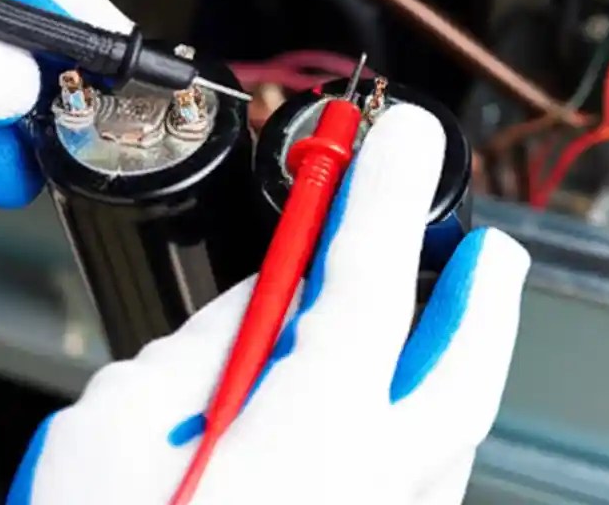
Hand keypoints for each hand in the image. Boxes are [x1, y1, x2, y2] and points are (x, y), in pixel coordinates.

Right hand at [10, 105, 531, 504]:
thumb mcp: (116, 425)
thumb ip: (203, 351)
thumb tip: (262, 306)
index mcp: (305, 443)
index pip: (368, 284)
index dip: (380, 195)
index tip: (402, 140)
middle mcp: (366, 495)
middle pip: (464, 379)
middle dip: (487, 304)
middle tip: (491, 252)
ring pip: (445, 442)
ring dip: (448, 372)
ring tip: (438, 322)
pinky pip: (411, 488)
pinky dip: (405, 438)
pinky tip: (373, 420)